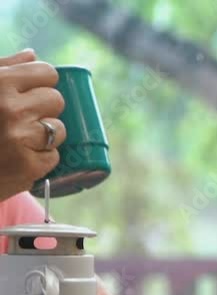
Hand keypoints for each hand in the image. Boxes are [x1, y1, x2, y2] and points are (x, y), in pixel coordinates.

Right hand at [0, 49, 67, 199]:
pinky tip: (17, 158)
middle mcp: (9, 108)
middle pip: (56, 99)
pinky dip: (39, 159)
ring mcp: (19, 138)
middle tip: (22, 119)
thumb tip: (32, 55)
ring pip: (58, 128)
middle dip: (44, 109)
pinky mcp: (28, 166)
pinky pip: (53, 156)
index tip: (33, 91)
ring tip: (18, 140)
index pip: (47, 72)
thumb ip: (3, 69)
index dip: (43, 82)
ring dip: (44, 135)